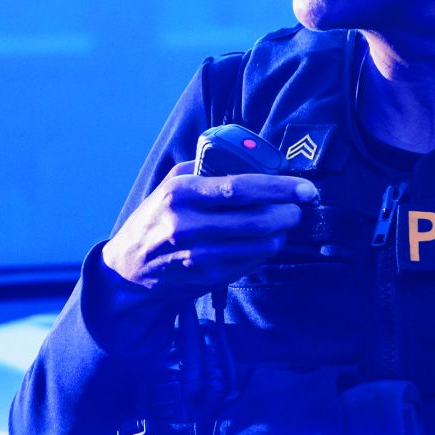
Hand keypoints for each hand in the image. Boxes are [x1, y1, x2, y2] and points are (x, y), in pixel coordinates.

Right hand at [99, 159, 316, 310]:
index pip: (239, 188)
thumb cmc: (156, 219)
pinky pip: (250, 261)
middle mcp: (188, 225)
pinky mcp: (208, 277)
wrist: (130, 269)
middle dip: (288, 213)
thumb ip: (205, 168)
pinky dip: (265, 249)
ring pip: (258, 244)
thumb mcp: (171, 184)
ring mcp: (199, 255)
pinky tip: (267, 240)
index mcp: (180, 194)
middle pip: (255, 220)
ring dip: (281, 233)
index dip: (278, 188)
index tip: (304, 187)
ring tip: (284, 222)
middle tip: (299, 206)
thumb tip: (249, 157)